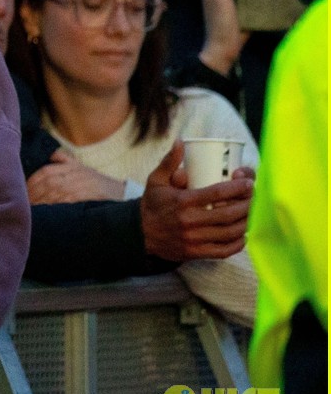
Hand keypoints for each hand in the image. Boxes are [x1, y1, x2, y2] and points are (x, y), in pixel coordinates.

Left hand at [26, 150, 125, 203]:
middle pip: (48, 181)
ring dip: (41, 201)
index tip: (22, 190)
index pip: (45, 171)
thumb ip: (63, 159)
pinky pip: (67, 200)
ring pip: (55, 191)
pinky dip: (55, 205)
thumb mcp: (80, 166)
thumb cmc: (95, 181)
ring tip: (31, 209)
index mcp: (71, 166)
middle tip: (23, 203)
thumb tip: (48, 154)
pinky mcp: (87, 196)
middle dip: (33, 193)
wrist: (120, 193)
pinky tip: (47, 211)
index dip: (32, 181)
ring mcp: (81, 185)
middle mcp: (75, 173)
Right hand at [139, 142, 252, 260]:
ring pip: (230, 232)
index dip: (237, 187)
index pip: (217, 193)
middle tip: (253, 197)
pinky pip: (224, 250)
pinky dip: (238, 243)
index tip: (247, 182)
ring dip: (246, 222)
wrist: (139, 234)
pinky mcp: (196, 253)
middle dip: (247, 204)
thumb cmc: (153, 204)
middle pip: (229, 213)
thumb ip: (169, 161)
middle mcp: (189, 222)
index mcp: (182, 202)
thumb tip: (181, 141)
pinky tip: (243, 234)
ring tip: (251, 212)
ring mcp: (194, 239)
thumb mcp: (156, 180)